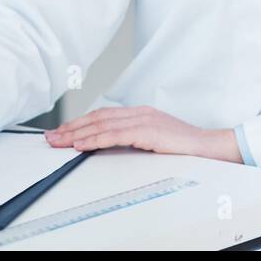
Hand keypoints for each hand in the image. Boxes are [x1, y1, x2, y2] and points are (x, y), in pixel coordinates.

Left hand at [45, 106, 240, 161]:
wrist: (208, 147)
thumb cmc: (184, 147)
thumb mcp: (153, 141)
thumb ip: (133, 139)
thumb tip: (107, 146)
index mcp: (140, 114)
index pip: (103, 115)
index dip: (80, 123)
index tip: (62, 132)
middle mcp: (140, 113)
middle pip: (98, 117)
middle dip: (71, 127)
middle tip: (51, 137)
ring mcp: (144, 120)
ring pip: (102, 125)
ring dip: (77, 134)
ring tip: (59, 142)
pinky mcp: (148, 131)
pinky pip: (115, 135)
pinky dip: (95, 140)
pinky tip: (82, 145)